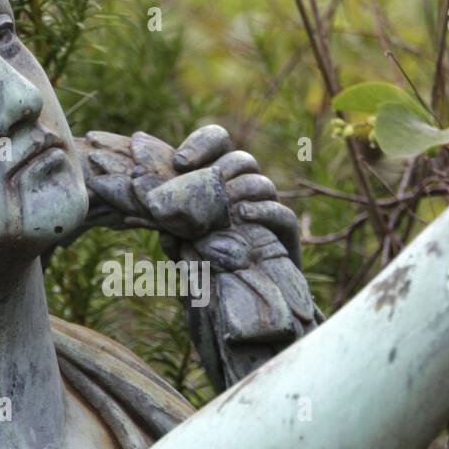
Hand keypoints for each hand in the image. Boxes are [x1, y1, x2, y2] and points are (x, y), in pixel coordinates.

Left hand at [164, 124, 301, 266]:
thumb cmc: (208, 269)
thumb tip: (163, 233)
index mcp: (221, 183)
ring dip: (241, 189)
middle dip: (221, 168)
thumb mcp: (182, 250)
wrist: (243, 306)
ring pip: (262, 183)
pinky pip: (282, 215)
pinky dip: (264, 211)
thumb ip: (173, 237)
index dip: (202, 144)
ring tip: (221, 205)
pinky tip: (243, 216)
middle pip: (242, 159)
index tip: (179, 163)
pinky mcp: (285, 236)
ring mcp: (267, 211)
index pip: (218, 142)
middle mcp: (246, 191)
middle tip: (202, 185)